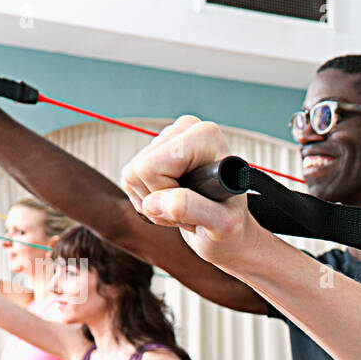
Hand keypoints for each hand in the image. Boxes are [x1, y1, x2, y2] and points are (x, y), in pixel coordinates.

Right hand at [120, 115, 257, 267]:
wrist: (228, 231)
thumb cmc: (230, 227)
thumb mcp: (221, 223)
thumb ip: (192, 209)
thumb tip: (155, 201)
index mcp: (204, 136)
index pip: (151, 168)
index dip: (165, 194)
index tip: (196, 204)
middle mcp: (185, 129)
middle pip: (137, 171)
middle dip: (159, 200)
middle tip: (189, 212)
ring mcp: (168, 139)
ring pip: (130, 177)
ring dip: (154, 205)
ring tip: (185, 209)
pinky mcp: (154, 152)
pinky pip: (130, 181)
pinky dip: (149, 202)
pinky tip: (174, 203)